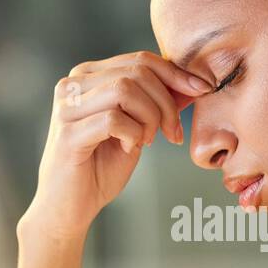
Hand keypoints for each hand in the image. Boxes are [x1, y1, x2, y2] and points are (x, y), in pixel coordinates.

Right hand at [28, 51, 210, 235]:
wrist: (70, 207)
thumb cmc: (101, 168)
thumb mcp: (137, 129)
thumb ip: (156, 104)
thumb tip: (193, 84)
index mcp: (89, 77)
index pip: (139, 60)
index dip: (175, 74)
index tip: (201, 90)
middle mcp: (73, 85)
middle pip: (136, 72)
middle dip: (166, 102)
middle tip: (171, 132)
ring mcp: (67, 107)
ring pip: (125, 90)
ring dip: (149, 118)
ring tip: (146, 141)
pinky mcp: (67, 133)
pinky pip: (113, 119)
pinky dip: (132, 134)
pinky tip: (128, 149)